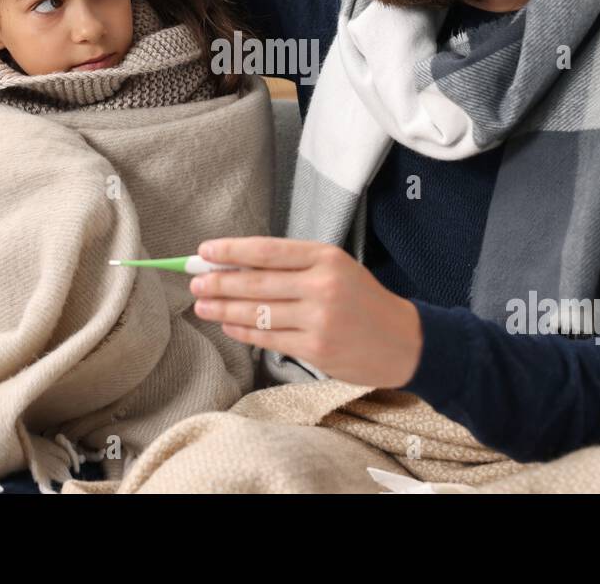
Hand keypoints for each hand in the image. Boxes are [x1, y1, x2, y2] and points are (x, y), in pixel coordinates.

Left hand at [188, 237, 423, 388]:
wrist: (404, 341)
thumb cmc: (363, 300)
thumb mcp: (336, 268)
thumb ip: (293, 266)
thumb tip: (238, 264)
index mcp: (326, 257)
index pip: (268, 251)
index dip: (232, 250)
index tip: (205, 251)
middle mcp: (322, 286)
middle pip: (257, 282)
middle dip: (219, 281)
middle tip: (195, 280)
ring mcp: (318, 320)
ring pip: (258, 312)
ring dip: (223, 308)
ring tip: (201, 304)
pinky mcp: (315, 349)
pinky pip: (268, 338)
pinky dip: (243, 331)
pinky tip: (227, 324)